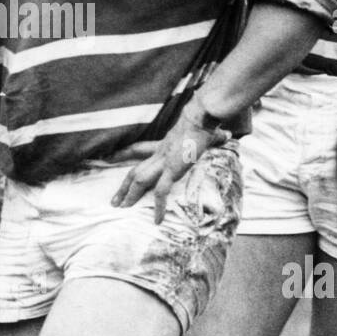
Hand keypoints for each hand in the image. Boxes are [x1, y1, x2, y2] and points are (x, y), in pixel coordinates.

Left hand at [111, 103, 230, 223]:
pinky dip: (158, 206)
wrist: (201, 116)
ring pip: (140, 180)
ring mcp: (164, 162)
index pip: (138, 150)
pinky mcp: (173, 169)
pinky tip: (157, 219)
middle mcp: (159, 154)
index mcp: (164, 145)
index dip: (122, 155)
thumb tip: (227, 135)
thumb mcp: (206, 131)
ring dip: (130, 195)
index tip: (108, 160)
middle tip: (114, 201)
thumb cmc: (204, 120)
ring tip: (122, 209)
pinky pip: (161, 191)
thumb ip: (215, 136)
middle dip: (124, 186)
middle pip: (135, 170)